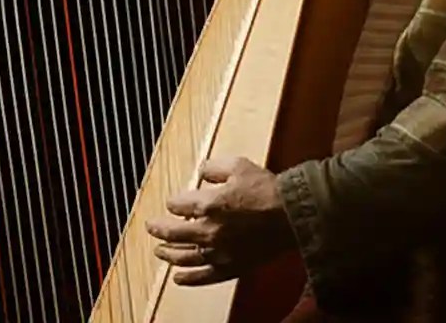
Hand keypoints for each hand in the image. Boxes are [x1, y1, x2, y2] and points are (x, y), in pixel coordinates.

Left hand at [146, 156, 296, 285]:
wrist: (293, 214)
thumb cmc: (267, 189)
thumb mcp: (238, 165)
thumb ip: (213, 167)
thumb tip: (201, 171)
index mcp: (208, 204)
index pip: (178, 205)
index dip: (174, 202)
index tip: (174, 202)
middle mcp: (209, 231)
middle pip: (174, 233)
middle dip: (160, 229)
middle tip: (152, 227)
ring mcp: (219, 252)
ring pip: (184, 257)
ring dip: (168, 254)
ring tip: (159, 251)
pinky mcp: (231, 266)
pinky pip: (204, 277)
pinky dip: (189, 279)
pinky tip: (178, 278)